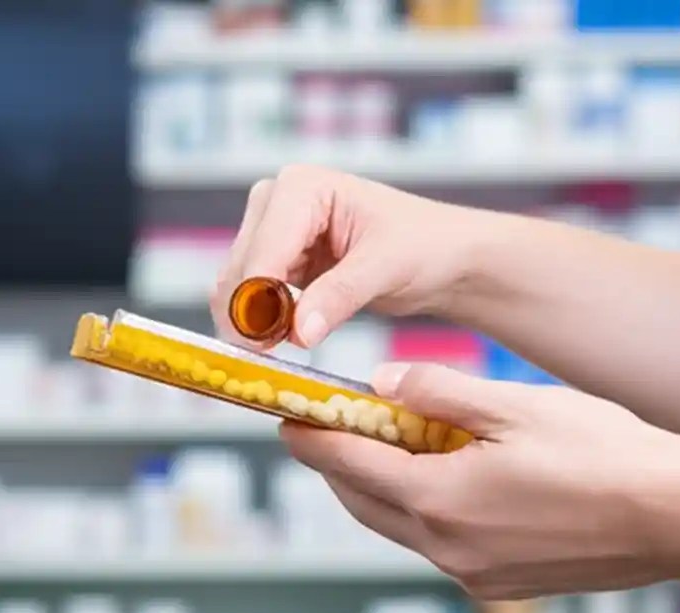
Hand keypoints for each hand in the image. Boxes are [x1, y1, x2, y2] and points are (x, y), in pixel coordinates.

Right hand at [210, 165, 479, 346]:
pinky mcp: (278, 265)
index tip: (263, 345)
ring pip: (237, 291)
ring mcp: (273, 235)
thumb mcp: (386, 267)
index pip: (263, 250)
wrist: (442, 256)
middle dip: (251, 317)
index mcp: (301, 188)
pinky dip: (263, 327)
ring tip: (284, 351)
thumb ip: (339, 296)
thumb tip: (298, 331)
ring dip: (254, 326)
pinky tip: (289, 340)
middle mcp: (276, 204)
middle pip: (239, 272)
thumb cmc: (425, 245)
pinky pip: (253, 303)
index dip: (257, 300)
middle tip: (269, 358)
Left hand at [281, 363, 679, 598]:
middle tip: (332, 425)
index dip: (312, 437)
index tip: (288, 417)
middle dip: (339, 463)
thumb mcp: (514, 405)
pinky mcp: (499, 584)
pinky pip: (439, 544)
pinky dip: (424, 509)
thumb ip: (439, 392)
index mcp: (439, 499)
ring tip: (392, 443)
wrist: (674, 518)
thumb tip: (385, 382)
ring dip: (383, 486)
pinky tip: (448, 478)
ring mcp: (473, 573)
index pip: (348, 464)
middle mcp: (445, 547)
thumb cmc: (602, 454)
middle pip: (363, 502)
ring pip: (400, 525)